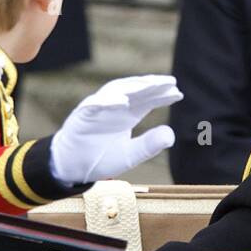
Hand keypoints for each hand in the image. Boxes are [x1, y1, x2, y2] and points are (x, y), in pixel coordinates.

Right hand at [49, 75, 182, 184]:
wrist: (72, 168)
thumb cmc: (101, 158)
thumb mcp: (129, 155)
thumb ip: (149, 145)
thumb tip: (171, 134)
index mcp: (127, 115)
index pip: (148, 101)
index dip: (162, 96)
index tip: (178, 93)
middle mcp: (114, 108)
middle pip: (135, 91)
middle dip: (152, 85)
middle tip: (170, 82)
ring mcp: (98, 109)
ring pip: (115, 91)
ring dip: (132, 87)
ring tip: (150, 85)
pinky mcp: (82, 115)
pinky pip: (94, 104)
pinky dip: (108, 101)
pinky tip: (123, 101)